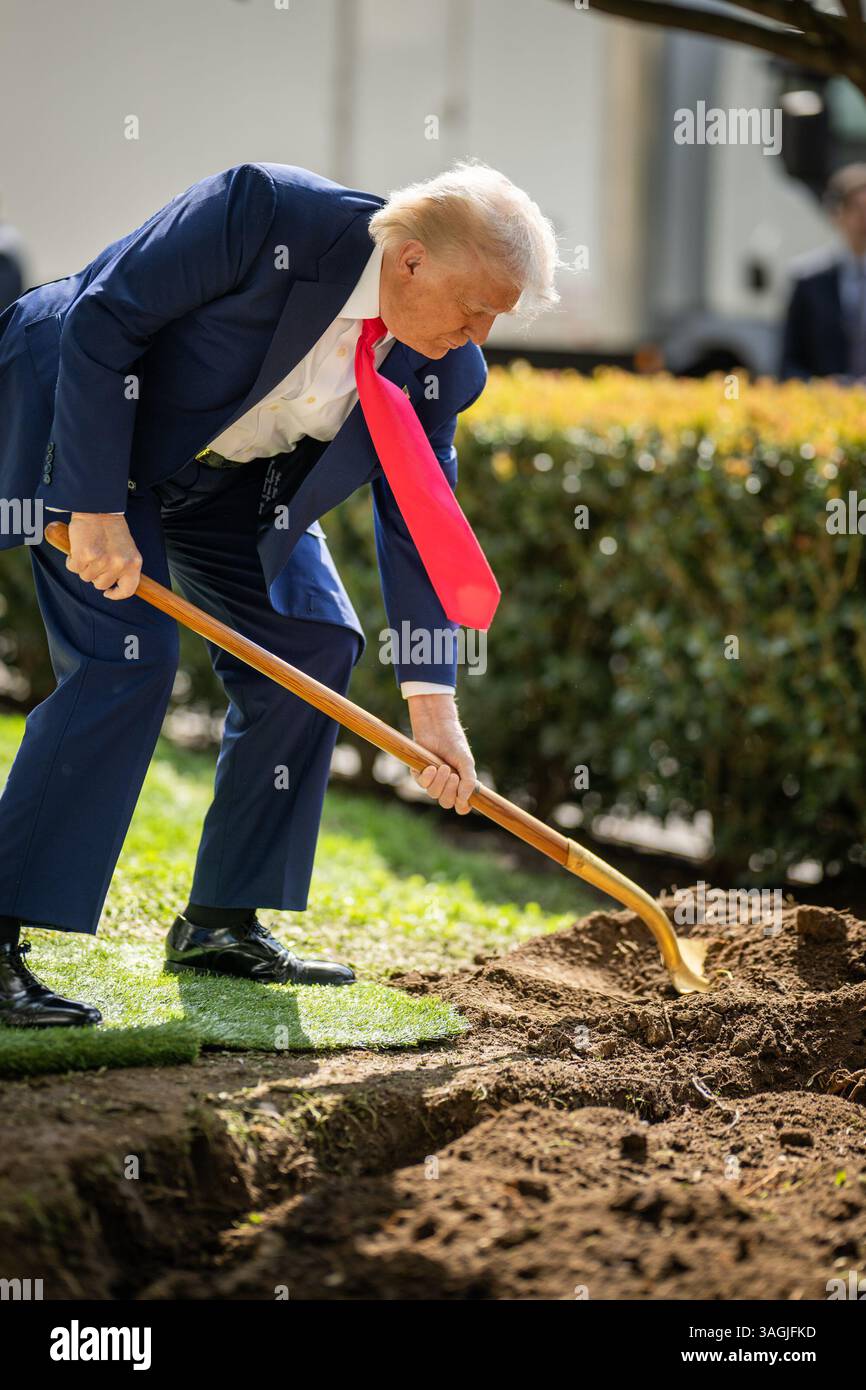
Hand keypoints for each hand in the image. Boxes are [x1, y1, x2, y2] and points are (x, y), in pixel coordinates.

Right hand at [67, 513, 141, 599]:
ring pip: (86, 577)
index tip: (109, 592)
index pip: (128, 590)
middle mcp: (119, 564)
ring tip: (88, 550)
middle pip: (101, 584)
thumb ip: (123, 566)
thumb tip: (114, 584)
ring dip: (84, 566)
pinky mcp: (84, 556)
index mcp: (133, 563)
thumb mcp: (126, 548)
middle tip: (96, 558)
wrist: (98, 508)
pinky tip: (78, 549)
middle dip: (95, 574)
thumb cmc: (111, 528)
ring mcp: (102, 561)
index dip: (116, 594)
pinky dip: (72, 560)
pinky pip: (74, 568)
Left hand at [407, 692, 475, 814]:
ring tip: (444, 767)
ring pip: (433, 794)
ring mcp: (432, 780)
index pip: (462, 805)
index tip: (464, 801)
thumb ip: (469, 780)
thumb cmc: (454, 742)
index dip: (463, 807)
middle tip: (454, 776)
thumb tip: (465, 799)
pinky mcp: (419, 773)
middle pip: (447, 803)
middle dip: (450, 792)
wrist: (438, 726)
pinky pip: (422, 783)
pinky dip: (428, 778)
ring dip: (440, 783)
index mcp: (460, 783)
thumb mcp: (466, 761)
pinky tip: (432, 767)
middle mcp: (446, 784)